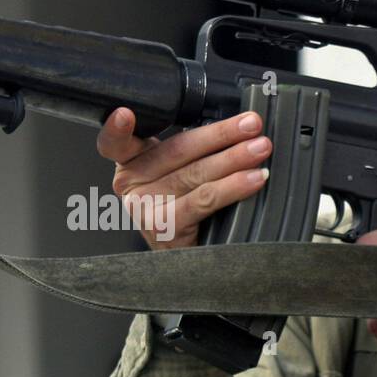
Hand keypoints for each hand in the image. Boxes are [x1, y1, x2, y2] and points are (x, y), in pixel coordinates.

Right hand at [96, 106, 272, 249]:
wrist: (184, 262)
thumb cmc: (185, 210)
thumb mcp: (177, 171)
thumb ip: (187, 148)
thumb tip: (236, 125)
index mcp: (130, 161)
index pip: (116, 142)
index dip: (117, 129)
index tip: (126, 114)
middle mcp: (130, 183)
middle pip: (176, 150)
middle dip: (220, 135)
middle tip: (251, 124)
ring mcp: (144, 207)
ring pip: (194, 174)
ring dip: (233, 158)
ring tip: (260, 149)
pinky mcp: (163, 227)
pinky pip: (202, 200)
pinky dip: (232, 187)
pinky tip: (254, 178)